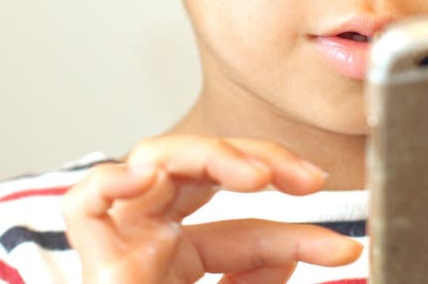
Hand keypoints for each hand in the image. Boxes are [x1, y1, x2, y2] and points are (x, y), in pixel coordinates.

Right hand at [62, 135, 362, 283]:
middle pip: (197, 174)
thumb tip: (297, 250)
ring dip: (206, 156)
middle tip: (311, 180)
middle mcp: (152, 250)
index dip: (300, 234)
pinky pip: (81, 207)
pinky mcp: (92, 270)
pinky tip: (149, 179)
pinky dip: (110, 181)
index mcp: (183, 266)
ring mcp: (121, 252)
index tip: (346, 251)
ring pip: (150, 165)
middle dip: (256, 161)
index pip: (246, 233)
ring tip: (255, 175)